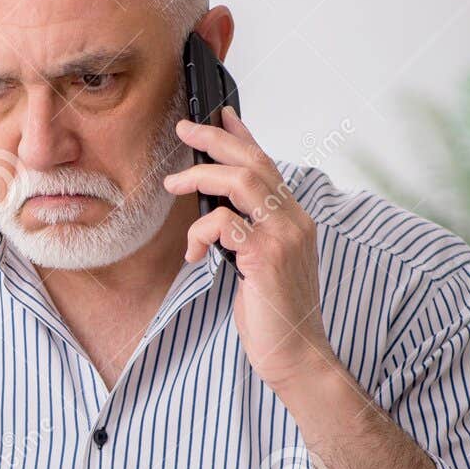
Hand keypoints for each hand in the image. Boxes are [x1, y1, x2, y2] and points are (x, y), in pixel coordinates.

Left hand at [163, 107, 338, 393]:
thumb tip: (216, 211)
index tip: (220, 113)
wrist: (296, 354)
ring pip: (241, 182)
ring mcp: (284, 237)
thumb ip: (248, 234)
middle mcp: (294, 221)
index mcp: (294, 219)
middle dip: (215, 140)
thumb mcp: (259, 264)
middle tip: (184, 128)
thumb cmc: (273, 313)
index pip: (268, 164)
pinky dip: (200, 231)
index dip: (243, 136)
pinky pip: (224, 224)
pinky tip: (192, 253)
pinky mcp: (267, 257)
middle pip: (254, 162)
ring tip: (173, 184)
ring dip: (200, 177)